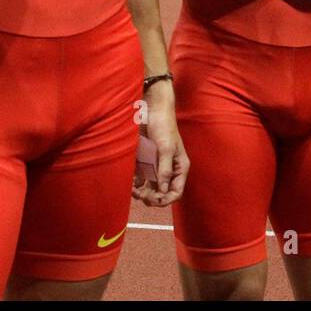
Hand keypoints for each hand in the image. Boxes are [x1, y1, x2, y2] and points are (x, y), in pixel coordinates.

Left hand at [132, 81, 188, 206]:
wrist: (152, 110)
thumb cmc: (163, 127)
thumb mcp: (165, 149)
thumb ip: (164, 170)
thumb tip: (162, 190)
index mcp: (179, 168)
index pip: (176, 192)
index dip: (165, 199)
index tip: (152, 199)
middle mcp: (169, 170)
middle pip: (162, 193)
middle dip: (152, 197)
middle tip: (140, 194)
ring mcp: (157, 167)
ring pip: (150, 188)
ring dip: (142, 192)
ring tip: (133, 190)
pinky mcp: (146, 162)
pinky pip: (141, 179)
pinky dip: (135, 184)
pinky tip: (130, 183)